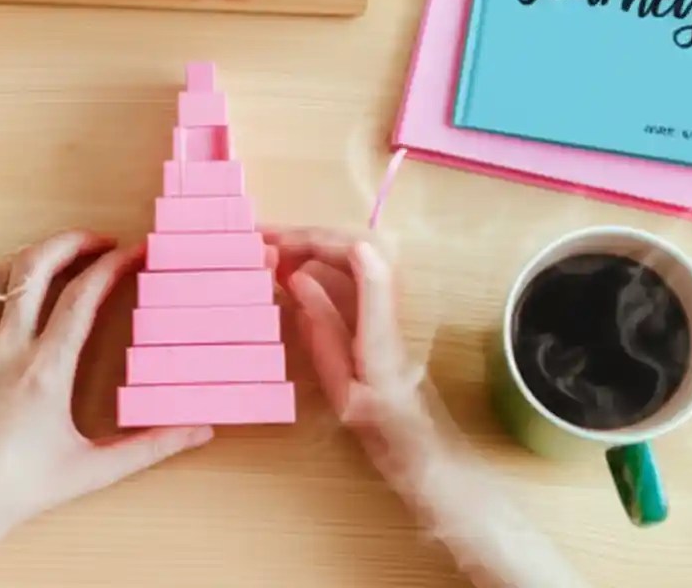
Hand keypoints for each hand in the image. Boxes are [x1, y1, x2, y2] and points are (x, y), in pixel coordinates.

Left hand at [0, 230, 214, 587]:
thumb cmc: (16, 491)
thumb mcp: (91, 471)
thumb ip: (150, 447)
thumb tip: (200, 430)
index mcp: (45, 371)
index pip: (83, 295)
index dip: (113, 266)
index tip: (135, 253)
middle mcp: (7, 348)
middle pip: (38, 265)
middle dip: (73, 242)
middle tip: (101, 242)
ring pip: (2, 274)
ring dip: (35, 254)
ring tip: (64, 257)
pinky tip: (15, 285)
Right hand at [267, 227, 587, 587]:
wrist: (429, 454)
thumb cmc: (387, 436)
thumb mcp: (342, 391)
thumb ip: (322, 331)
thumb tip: (299, 280)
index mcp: (381, 333)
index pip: (365, 265)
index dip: (325, 244)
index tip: (282, 244)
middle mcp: (396, 311)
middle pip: (360, 247)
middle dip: (309, 236)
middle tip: (262, 238)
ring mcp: (395, 307)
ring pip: (358, 255)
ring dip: (315, 245)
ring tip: (272, 248)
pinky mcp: (387, 313)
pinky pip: (355, 273)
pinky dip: (323, 263)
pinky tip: (294, 270)